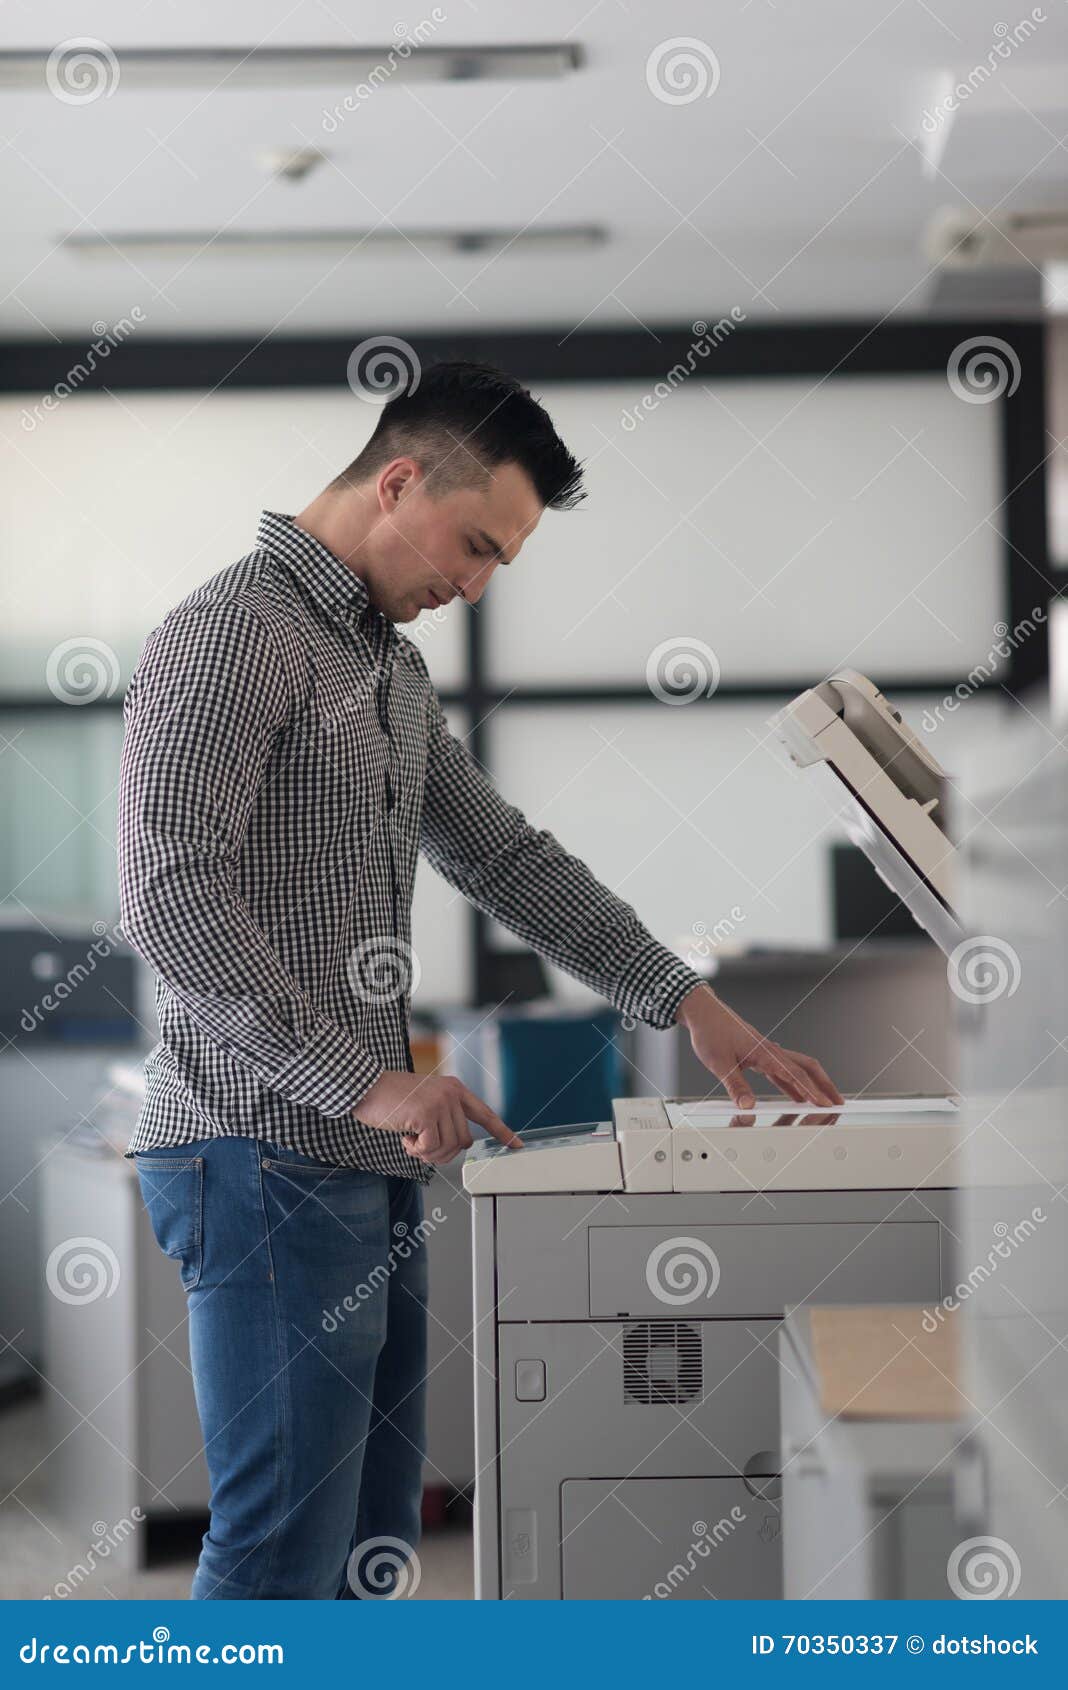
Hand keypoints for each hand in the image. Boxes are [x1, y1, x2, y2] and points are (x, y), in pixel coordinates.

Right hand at [355, 1070, 522, 1166]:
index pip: (485, 1114)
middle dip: (442, 1152)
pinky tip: (404, 1137)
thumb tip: (455, 1147)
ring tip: (410, 1140)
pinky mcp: (426, 1114)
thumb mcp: (425, 1103)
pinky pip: (431, 1148)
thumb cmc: (391, 1099)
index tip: (517, 1145)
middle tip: (420, 1147)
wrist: (365, 1086)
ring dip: (427, 1153)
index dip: (502, 1132)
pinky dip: (416, 1150)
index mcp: (455, 1089)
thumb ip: (444, 1119)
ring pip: (448, 1147)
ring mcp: (440, 1102)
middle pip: (463, 1141)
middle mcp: (452, 1094)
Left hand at [676, 985, 843, 1109]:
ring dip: (813, 1084)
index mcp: (764, 1052)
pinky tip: (796, 1096)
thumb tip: (748, 1105)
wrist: (704, 1012)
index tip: (825, 1104)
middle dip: (824, 1084)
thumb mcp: (719, 1062)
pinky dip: (794, 1084)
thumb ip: (735, 1085)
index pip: (794, 1074)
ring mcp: (767, 1053)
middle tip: (838, 1102)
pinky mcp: (760, 1055)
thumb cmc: (710, 1032)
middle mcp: (770, 1051)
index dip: (812, 1091)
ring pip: (798, 1068)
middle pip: (807, 1067)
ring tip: (823, 1101)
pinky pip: (783, 1071)